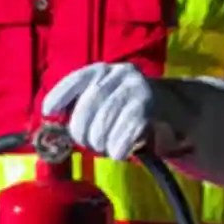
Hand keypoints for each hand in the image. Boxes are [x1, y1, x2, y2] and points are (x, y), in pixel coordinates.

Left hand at [41, 62, 181, 160]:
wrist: (175, 106)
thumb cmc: (130, 108)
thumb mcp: (107, 101)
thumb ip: (84, 108)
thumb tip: (55, 122)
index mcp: (103, 71)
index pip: (76, 79)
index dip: (60, 94)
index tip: (48, 111)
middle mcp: (118, 73)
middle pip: (91, 101)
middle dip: (82, 128)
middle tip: (86, 144)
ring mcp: (136, 86)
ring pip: (107, 116)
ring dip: (101, 140)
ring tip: (104, 149)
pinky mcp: (150, 103)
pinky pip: (127, 128)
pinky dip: (119, 145)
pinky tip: (119, 152)